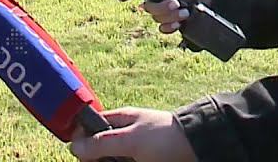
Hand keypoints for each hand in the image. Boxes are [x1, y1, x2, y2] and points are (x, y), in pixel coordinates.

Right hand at [69, 108, 197, 161]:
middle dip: (97, 158)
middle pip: (100, 148)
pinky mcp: (146, 160)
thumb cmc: (166, 138)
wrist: (202, 148)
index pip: (90, 128)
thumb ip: (100, 143)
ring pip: (114, 159)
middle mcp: (125, 134)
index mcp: (119, 120)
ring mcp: (136, 150)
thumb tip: (74, 147)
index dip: (82, 140)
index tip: (81, 154)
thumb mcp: (129, 141)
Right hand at [118, 0, 212, 33]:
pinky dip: (170, 27)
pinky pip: (164, 28)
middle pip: (148, 8)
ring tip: (185, 13)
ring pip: (157, 19)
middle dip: (162, 8)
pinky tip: (178, 24)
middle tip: (176, 4)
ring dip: (170, 18)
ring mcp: (165, 10)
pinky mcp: (174, 21)